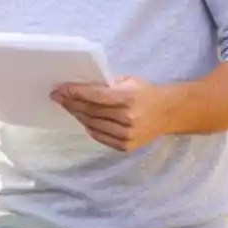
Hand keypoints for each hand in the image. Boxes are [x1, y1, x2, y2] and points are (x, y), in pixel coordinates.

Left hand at [51, 76, 176, 151]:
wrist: (169, 113)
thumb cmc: (146, 93)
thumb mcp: (129, 81)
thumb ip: (107, 85)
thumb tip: (81, 88)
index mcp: (128, 98)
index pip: (95, 96)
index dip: (75, 93)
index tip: (60, 90)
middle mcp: (127, 119)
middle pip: (90, 111)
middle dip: (71, 103)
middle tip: (57, 97)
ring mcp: (126, 135)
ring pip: (92, 125)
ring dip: (77, 115)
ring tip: (68, 107)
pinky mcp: (125, 146)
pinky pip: (100, 136)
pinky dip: (89, 127)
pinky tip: (83, 119)